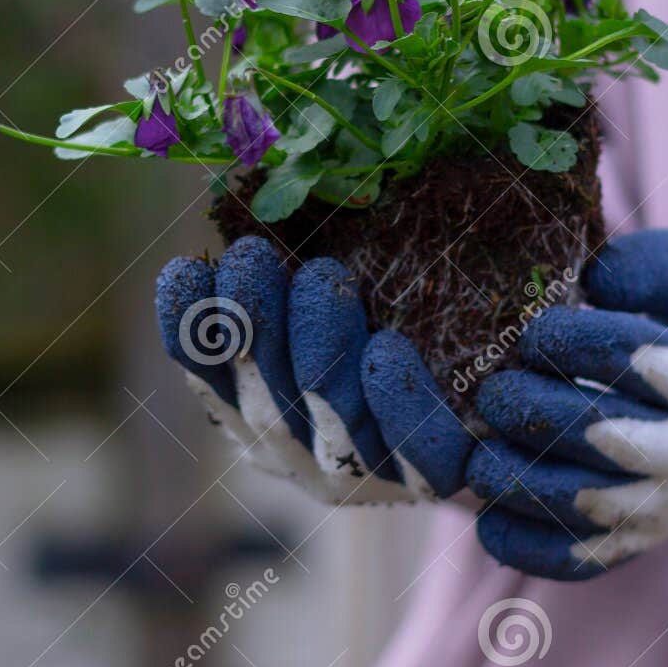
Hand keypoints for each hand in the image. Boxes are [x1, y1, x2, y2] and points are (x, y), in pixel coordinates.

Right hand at [156, 236, 472, 503]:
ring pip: (330, 422)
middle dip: (251, 323)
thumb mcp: (328, 298)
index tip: (188, 270)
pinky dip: (397, 403)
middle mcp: (294, 452)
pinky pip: (415, 456)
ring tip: (324, 279)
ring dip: (318, 348)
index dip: (188, 332)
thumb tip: (272, 182)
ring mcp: (358, 475)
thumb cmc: (393, 320)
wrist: (479, 408)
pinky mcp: (426, 484)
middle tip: (255, 255)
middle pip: (262, 400)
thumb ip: (294, 270)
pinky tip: (386, 349)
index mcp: (251, 409)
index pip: (206, 376)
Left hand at [466, 229, 667, 579]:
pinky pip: (589, 558)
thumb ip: (653, 267)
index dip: (570, 339)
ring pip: (590, 506)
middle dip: (534, 412)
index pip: (632, 359)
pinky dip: (536, 551)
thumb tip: (589, 275)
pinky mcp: (649, 535)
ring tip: (476, 459)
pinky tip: (489, 524)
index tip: (527, 325)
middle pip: (604, 437)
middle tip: (488, 390)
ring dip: (524, 485)